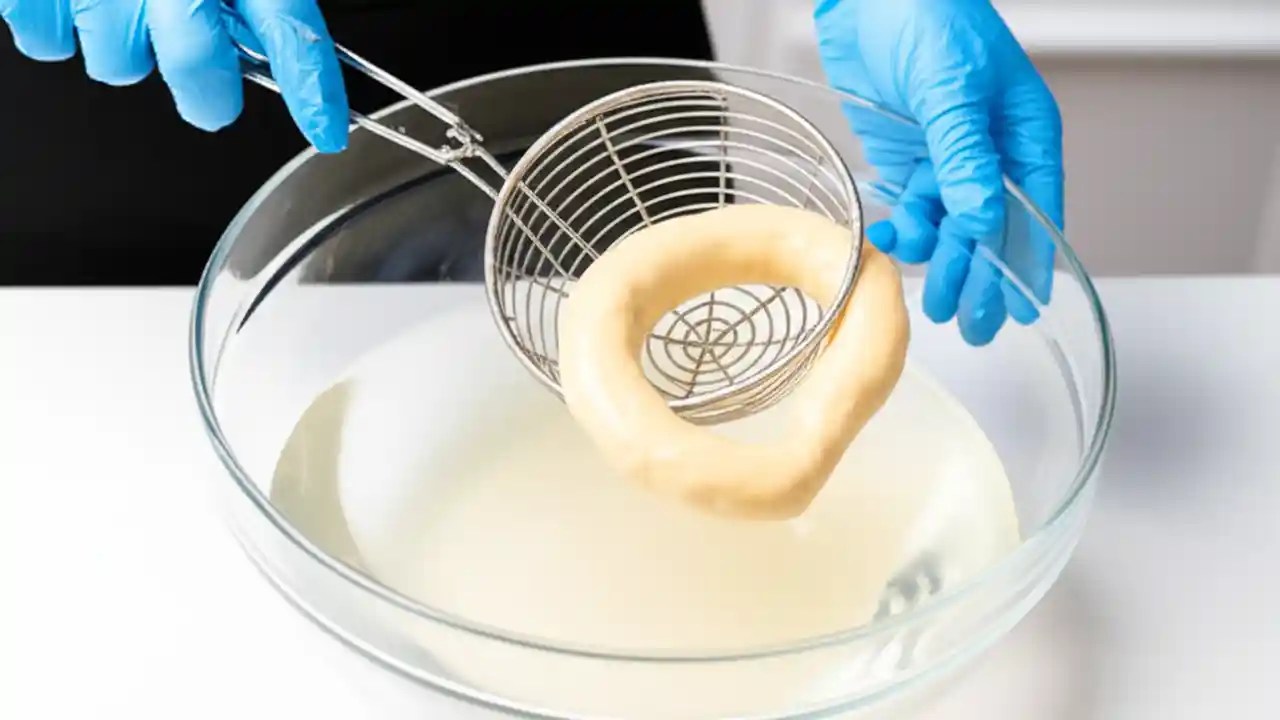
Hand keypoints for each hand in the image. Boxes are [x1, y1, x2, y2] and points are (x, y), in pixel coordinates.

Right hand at [1, 0, 348, 151]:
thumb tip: (280, 17)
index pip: (291, 32)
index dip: (313, 90)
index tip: (326, 128)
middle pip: (198, 75)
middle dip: (207, 92)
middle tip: (208, 82)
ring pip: (118, 65)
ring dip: (122, 41)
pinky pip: (44, 41)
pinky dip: (55, 22)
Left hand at [814, 0, 1061, 345]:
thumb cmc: (927, 13)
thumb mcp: (951, 86)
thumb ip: (964, 155)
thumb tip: (979, 219)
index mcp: (1023, 131)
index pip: (1035, 209)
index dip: (1029, 260)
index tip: (1022, 305)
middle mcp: (989, 152)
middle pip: (992, 228)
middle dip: (983, 277)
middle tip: (972, 324)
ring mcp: (945, 157)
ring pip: (951, 226)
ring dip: (942, 263)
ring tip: (934, 302)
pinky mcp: (904, 159)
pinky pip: (910, 208)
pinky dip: (902, 231)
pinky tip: (891, 246)